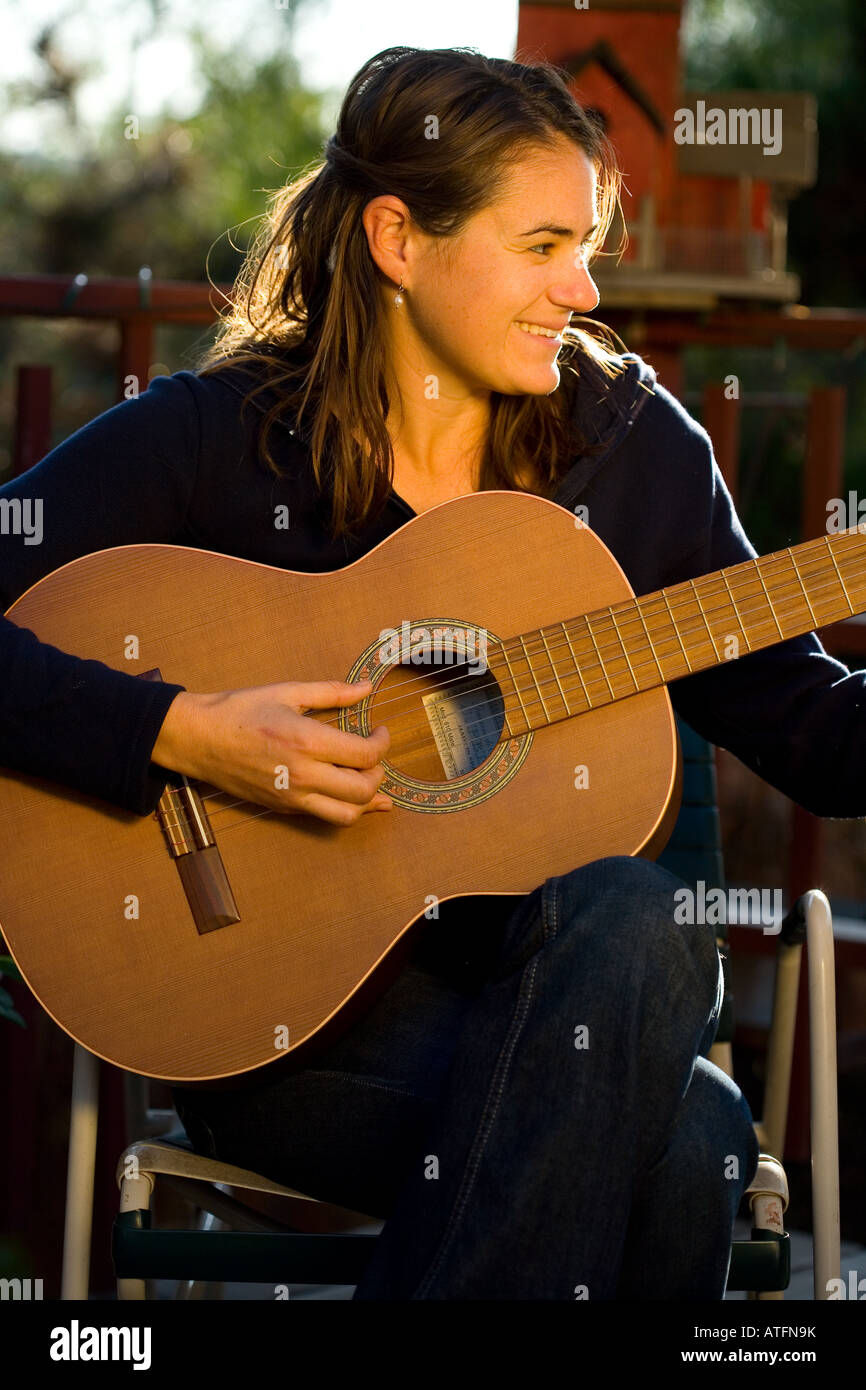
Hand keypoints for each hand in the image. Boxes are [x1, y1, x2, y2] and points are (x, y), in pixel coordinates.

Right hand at [151, 678, 391, 825]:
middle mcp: (303, 775)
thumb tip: (367, 688)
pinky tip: (349, 794)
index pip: (365, 755)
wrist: (198, 739)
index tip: (379, 732)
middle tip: (373, 755)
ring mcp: (292, 797)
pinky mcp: (283, 808)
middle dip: (379, 773)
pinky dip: (343, 807)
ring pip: (347, 815)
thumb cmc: (240, 710)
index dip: (382, 743)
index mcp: (308, 742)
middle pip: (363, 790)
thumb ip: (332, 692)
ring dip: (365, 800)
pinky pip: (323, 816)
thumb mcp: (287, 692)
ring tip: (365, 779)